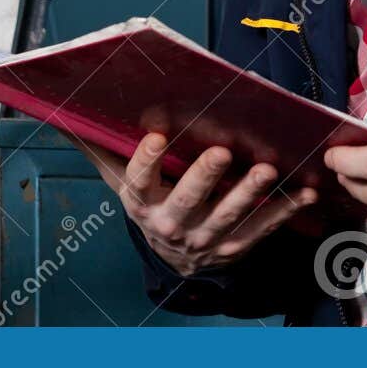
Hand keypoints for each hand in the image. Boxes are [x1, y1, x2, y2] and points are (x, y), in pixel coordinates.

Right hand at [70, 131, 316, 276]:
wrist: (173, 257)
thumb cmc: (149, 200)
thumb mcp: (119, 179)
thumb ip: (98, 146)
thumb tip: (62, 110)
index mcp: (140, 201)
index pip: (139, 180)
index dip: (146, 161)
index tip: (154, 137)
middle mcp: (171, 224)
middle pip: (187, 200)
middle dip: (205, 177)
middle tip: (221, 152)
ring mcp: (205, 239)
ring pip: (228, 216)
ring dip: (249, 193)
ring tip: (266, 169)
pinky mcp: (235, 247)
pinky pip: (262, 231)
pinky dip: (285, 213)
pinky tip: (304, 193)